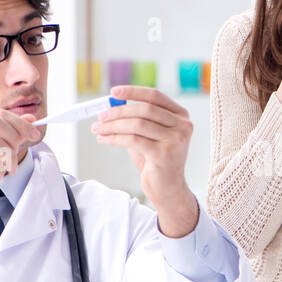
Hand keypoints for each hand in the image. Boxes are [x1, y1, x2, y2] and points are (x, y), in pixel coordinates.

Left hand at [92, 84, 198, 235]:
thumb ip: (136, 120)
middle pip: (145, 109)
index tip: (113, 92)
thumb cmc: (156, 161)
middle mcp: (183, 125)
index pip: (155, 96)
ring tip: (98, 128)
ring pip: (137, 124)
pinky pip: (133, 140)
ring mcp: (176, 140)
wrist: (168, 189)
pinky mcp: (164, 154)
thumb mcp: (148, 135)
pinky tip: (104, 139)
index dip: (133, 91)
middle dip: (119, 111)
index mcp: (181, 116)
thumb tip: (110, 107)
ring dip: (113, 125)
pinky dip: (114, 138)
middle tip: (101, 115)